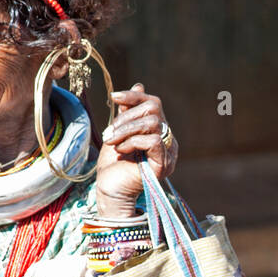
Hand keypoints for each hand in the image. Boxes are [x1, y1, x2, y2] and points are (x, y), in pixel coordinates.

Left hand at [94, 83, 177, 217]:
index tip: (114, 97)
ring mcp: (168, 153)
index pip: (153, 103)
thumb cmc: (113, 166)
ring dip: (126, 129)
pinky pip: (154, 140)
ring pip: (153, 123)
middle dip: (127, 116)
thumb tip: (139, 84)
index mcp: (158, 131)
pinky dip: (133, 142)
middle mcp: (167, 140)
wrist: (110, 192)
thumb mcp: (118, 132)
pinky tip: (121, 150)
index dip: (135, 96)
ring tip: (111, 141)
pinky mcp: (164, 164)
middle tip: (109, 131)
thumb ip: (128, 112)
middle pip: (154, 108)